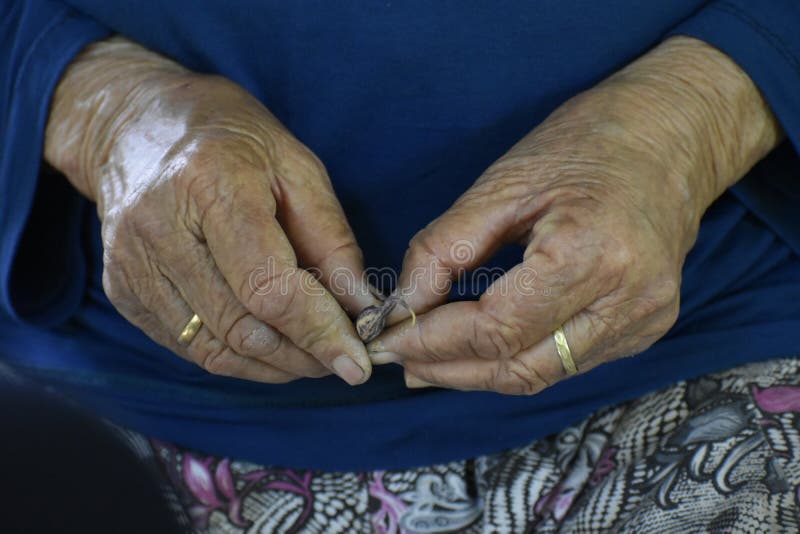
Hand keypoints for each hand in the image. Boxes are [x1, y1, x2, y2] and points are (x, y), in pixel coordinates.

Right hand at [45, 37, 375, 384]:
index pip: (268, 287)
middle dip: (303, 355)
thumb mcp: (297, 167)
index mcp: (211, 184)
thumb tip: (362, 308)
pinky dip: (239, 358)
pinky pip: (189, 347)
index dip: (318, 332)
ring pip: (215, 349)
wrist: (136, 126)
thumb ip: (331, 240)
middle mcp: (160, 229)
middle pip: (242, 327)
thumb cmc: (230, 138)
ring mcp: (133, 265)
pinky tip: (270, 347)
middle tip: (342, 357)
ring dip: (275, 365)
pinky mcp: (122, 290)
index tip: (357, 362)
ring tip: (312, 355)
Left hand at [369, 37, 781, 393]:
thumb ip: (445, 248)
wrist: (668, 136)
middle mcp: (628, 301)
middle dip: (450, 370)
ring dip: (479, 373)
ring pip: (542, 375)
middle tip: (399, 359)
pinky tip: (480, 349)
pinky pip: (567, 362)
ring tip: (427, 362)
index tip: (386, 337)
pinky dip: (516, 359)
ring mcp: (644, 321)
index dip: (434, 341)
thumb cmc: (584, 144)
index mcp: (593, 254)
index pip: (497, 328)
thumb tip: (403, 304)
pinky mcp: (645, 328)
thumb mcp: (502, 184)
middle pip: (521, 368)